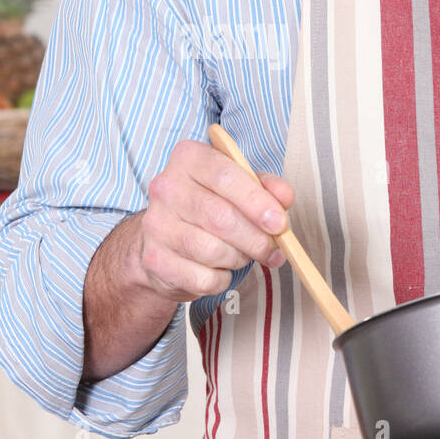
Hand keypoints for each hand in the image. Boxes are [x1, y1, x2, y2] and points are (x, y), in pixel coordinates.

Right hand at [132, 139, 294, 303]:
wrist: (165, 239)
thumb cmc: (209, 208)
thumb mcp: (239, 187)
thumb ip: (265, 187)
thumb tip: (283, 197)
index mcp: (189, 159)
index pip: (225, 176)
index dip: (256, 201)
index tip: (279, 222)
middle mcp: (166, 188)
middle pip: (221, 217)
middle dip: (256, 239)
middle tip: (272, 248)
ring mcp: (157, 225)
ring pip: (213, 251)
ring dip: (239, 259)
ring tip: (242, 255)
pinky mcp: (155, 259)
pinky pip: (203, 278)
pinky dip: (221, 279)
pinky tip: (219, 269)